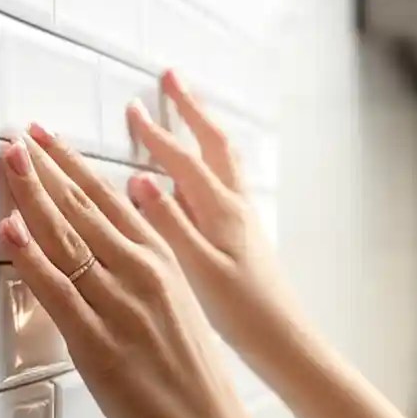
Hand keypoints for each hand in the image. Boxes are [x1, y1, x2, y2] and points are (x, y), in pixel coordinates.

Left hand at [0, 124, 255, 417]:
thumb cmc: (192, 373)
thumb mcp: (178, 303)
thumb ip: (148, 269)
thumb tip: (118, 243)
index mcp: (163, 261)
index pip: (111, 201)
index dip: (75, 166)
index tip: (49, 139)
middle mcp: (142, 273)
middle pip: (85, 208)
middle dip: (48, 167)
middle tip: (19, 134)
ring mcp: (119, 305)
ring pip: (68, 237)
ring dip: (34, 195)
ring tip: (10, 160)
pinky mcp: (97, 341)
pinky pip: (57, 289)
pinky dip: (30, 255)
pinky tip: (9, 228)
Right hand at [125, 72, 304, 357]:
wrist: (285, 340)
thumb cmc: (243, 312)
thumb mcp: (198, 269)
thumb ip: (170, 223)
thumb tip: (139, 180)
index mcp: (221, 211)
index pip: (181, 159)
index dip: (154, 133)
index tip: (131, 107)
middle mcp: (236, 205)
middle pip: (213, 142)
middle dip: (190, 108)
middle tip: (172, 77)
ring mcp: (244, 218)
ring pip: (224, 159)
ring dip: (203, 129)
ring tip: (189, 110)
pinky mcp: (246, 234)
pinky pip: (226, 182)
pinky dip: (209, 162)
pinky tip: (198, 175)